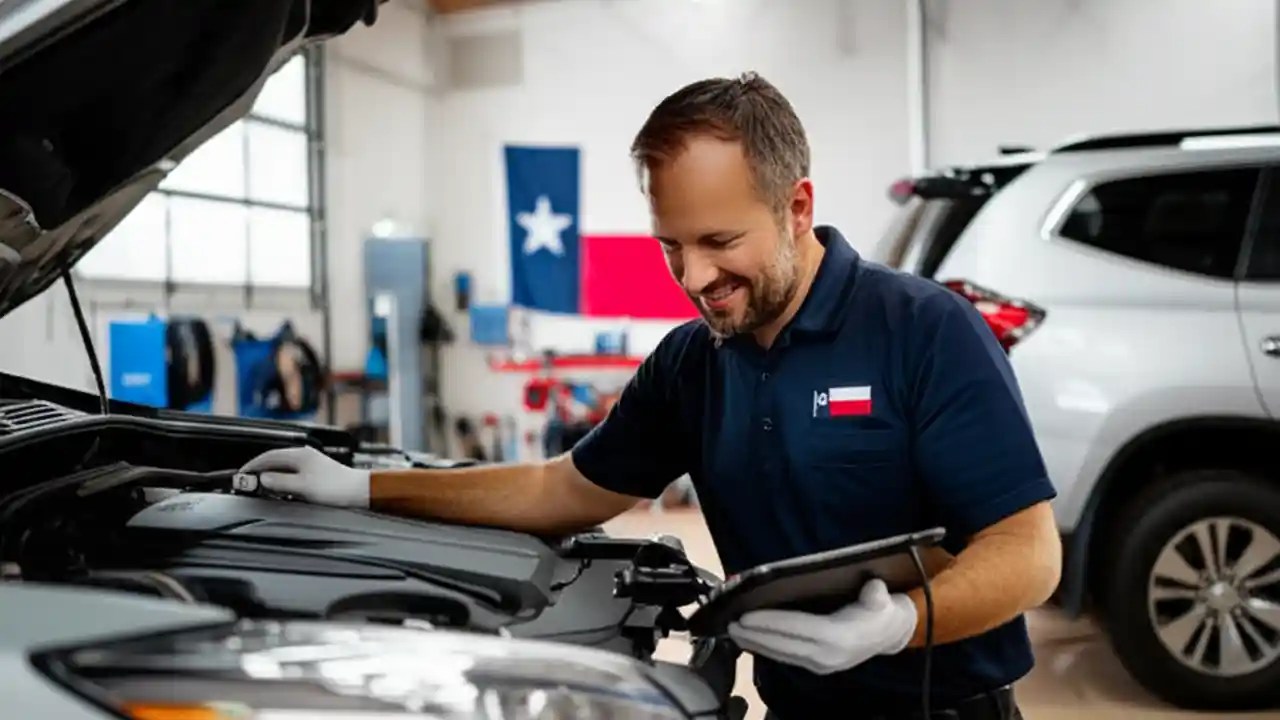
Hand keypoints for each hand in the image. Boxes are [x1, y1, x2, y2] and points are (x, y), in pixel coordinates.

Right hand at [238, 447, 370, 507]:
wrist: (359, 491)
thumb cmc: (336, 488)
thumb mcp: (303, 487)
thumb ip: (280, 482)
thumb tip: (263, 479)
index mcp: (299, 454)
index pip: (267, 456)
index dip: (252, 466)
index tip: (241, 476)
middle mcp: (304, 455)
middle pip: (274, 461)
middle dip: (260, 472)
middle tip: (248, 484)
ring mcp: (310, 463)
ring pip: (282, 468)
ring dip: (271, 478)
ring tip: (262, 489)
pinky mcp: (315, 473)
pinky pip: (292, 474)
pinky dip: (282, 482)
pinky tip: (281, 491)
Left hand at [727, 579, 916, 674]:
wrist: (888, 635)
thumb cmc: (881, 611)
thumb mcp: (883, 600)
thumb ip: (877, 595)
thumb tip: (873, 588)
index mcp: (839, 637)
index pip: (798, 628)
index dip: (772, 622)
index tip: (748, 615)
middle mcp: (827, 655)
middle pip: (783, 644)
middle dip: (754, 634)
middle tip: (731, 622)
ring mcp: (820, 664)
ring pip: (780, 654)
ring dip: (755, 643)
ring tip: (733, 631)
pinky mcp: (815, 666)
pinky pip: (785, 657)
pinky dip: (765, 648)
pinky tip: (750, 640)